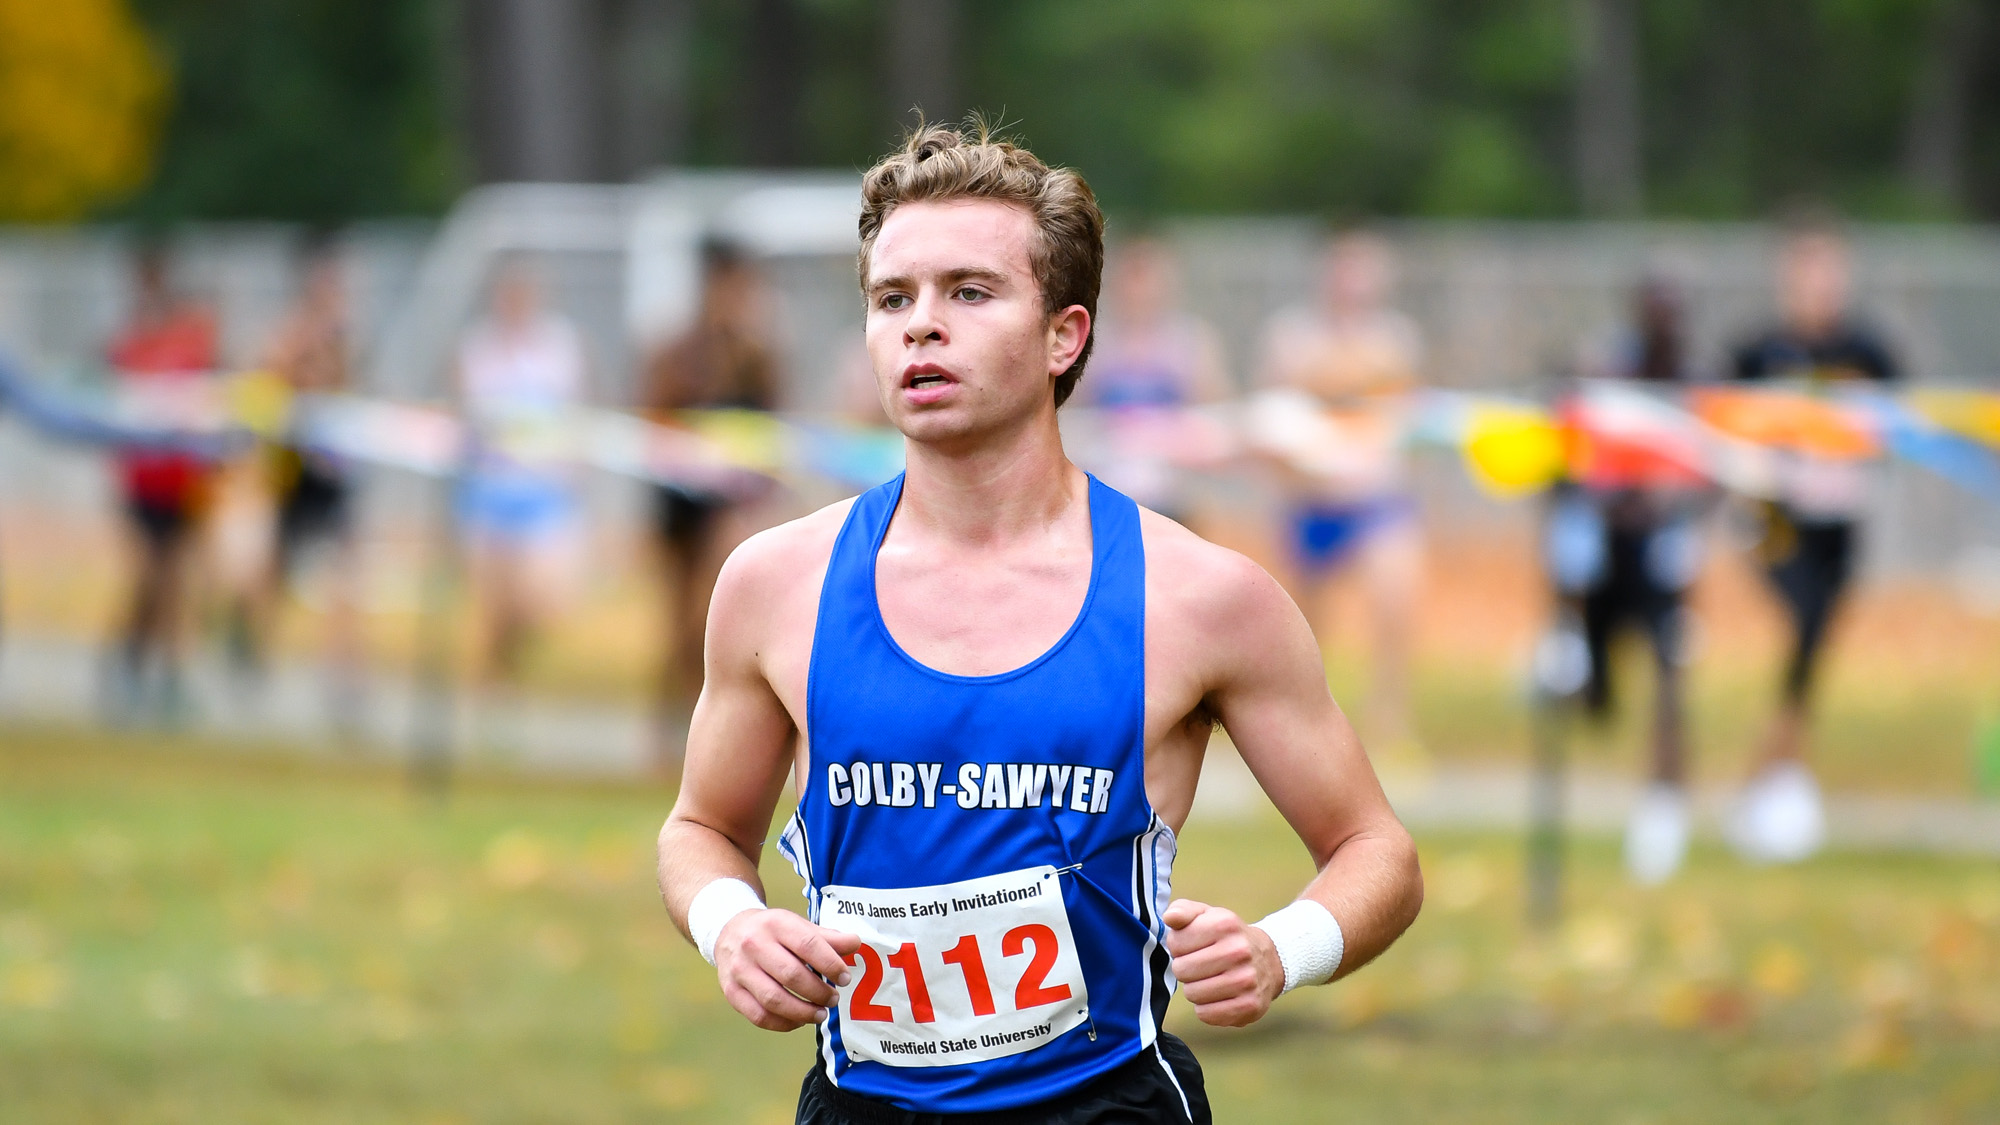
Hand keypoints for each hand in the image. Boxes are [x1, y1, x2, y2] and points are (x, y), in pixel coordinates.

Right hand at [713, 908, 862, 1031]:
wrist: (729, 931)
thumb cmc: (772, 931)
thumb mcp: (798, 925)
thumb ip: (827, 937)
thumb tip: (855, 943)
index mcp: (776, 924)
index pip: (808, 945)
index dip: (831, 964)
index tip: (845, 978)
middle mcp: (754, 945)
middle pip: (791, 975)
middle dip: (818, 992)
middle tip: (834, 999)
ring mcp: (739, 969)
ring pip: (774, 999)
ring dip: (802, 1012)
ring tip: (820, 1014)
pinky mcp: (731, 991)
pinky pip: (759, 1015)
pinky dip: (783, 1023)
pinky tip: (798, 1021)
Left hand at [1162, 899, 1283, 1026]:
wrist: (1268, 960)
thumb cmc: (1227, 937)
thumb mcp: (1206, 915)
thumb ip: (1183, 911)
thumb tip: (1170, 918)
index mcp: (1225, 924)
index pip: (1175, 944)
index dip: (1178, 946)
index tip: (1192, 946)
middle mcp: (1238, 951)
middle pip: (1182, 970)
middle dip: (1185, 968)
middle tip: (1199, 965)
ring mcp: (1246, 980)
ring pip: (1192, 994)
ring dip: (1195, 989)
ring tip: (1209, 979)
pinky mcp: (1249, 1005)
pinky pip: (1206, 1014)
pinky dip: (1206, 1007)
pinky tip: (1218, 995)